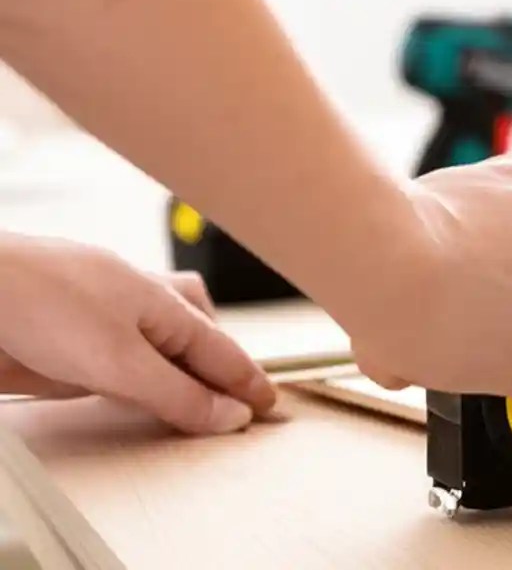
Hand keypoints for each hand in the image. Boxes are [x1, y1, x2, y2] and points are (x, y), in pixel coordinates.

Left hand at [0, 232, 276, 433]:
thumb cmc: (37, 303)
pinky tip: (123, 389)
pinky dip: (132, 372)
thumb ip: (178, 394)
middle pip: (196, 332)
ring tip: (190, 394)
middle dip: (220, 361)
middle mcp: (136, 305)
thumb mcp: (121, 363)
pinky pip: (114, 354)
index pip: (222, 350)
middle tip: (237, 399)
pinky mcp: (63, 335)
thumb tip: (231, 415)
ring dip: (177, 364)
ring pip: (156, 338)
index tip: (267, 407)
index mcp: (163, 302)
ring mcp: (99, 316)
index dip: (247, 381)